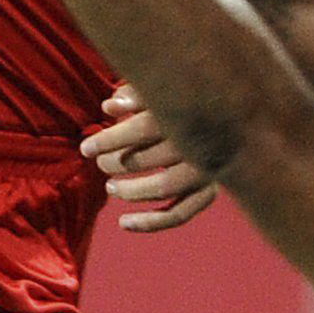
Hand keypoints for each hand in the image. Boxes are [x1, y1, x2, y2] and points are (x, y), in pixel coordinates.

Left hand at [84, 82, 215, 231]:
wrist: (227, 116)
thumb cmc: (182, 99)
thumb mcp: (160, 90)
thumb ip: (134, 95)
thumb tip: (110, 107)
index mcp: (187, 114)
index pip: (142, 129)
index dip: (109, 140)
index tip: (86, 148)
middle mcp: (200, 145)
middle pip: (151, 158)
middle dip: (117, 163)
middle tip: (100, 163)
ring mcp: (207, 173)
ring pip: (165, 188)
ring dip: (131, 191)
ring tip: (109, 187)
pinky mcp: (208, 193)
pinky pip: (179, 214)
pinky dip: (150, 222)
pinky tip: (123, 222)